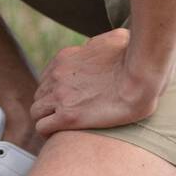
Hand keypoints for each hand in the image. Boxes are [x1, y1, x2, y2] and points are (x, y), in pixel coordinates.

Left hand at [30, 28, 164, 136]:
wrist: (138, 77)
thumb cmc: (133, 58)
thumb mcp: (114, 38)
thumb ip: (103, 41)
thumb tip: (105, 42)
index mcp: (65, 58)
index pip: (48, 76)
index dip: (55, 90)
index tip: (66, 99)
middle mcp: (57, 76)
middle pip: (40, 94)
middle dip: (48, 105)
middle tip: (62, 116)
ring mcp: (60, 96)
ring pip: (36, 111)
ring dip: (45, 119)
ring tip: (58, 129)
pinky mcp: (68, 116)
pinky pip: (42, 127)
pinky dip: (47, 133)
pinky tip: (57, 137)